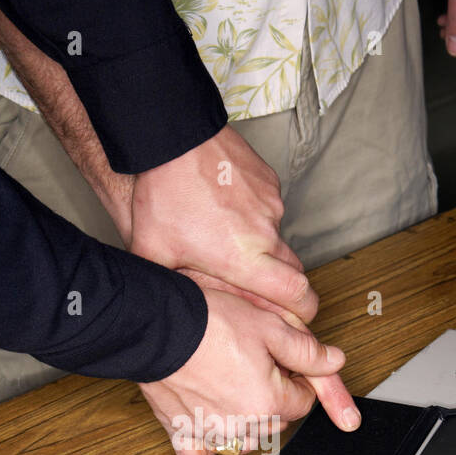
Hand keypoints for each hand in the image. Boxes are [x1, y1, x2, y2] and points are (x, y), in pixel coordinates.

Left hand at [129, 125, 317, 323]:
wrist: (173, 138)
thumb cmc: (162, 194)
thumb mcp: (152, 251)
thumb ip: (168, 284)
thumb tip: (170, 306)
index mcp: (243, 258)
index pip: (296, 293)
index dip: (303, 309)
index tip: (299, 316)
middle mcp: (265, 232)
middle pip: (294, 270)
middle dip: (284, 283)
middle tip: (260, 284)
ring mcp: (271, 204)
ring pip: (277, 236)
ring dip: (260, 243)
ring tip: (225, 234)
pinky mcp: (269, 181)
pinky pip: (269, 207)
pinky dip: (253, 214)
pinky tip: (225, 207)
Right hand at [140, 284, 359, 454]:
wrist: (156, 324)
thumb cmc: (207, 322)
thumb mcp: (270, 326)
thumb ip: (307, 351)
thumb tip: (334, 361)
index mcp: (268, 402)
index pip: (303, 402)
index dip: (297, 378)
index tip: (283, 362)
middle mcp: (241, 426)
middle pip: (276, 422)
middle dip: (274, 398)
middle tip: (256, 365)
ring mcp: (210, 433)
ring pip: (245, 439)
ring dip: (247, 420)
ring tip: (234, 384)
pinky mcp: (182, 431)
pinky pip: (201, 452)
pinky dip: (208, 442)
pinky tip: (210, 419)